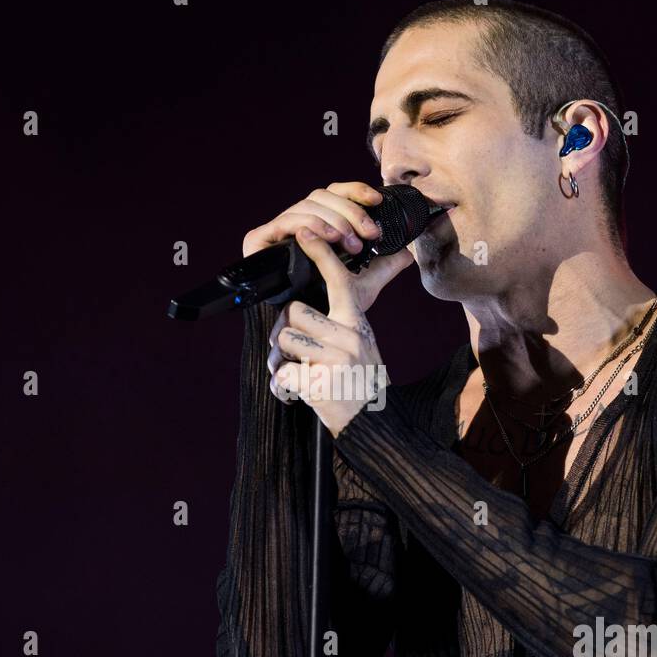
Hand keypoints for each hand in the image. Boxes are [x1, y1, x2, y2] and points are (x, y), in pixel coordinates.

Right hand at [241, 181, 415, 314]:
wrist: (303, 331)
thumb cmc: (329, 306)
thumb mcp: (364, 284)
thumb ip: (384, 266)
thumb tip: (407, 252)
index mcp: (318, 223)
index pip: (335, 194)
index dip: (356, 191)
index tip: (377, 200)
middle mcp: (297, 221)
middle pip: (323, 196)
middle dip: (351, 212)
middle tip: (369, 235)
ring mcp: (277, 229)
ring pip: (308, 205)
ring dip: (335, 221)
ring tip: (352, 245)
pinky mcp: (258, 239)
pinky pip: (287, 220)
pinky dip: (311, 225)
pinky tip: (328, 240)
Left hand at [265, 206, 412, 435]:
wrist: (374, 424)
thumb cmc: (361, 381)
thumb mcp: (361, 343)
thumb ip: (341, 322)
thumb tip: (306, 310)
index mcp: (357, 322)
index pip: (339, 279)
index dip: (321, 254)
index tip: (306, 232)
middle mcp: (350, 336)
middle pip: (295, 312)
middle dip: (287, 332)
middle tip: (299, 354)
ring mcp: (337, 360)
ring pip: (284, 339)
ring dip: (283, 360)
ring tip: (303, 373)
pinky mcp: (322, 383)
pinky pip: (282, 373)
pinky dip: (283, 387)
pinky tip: (298, 394)